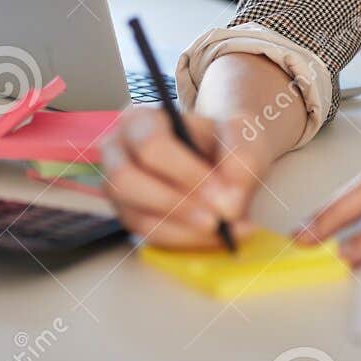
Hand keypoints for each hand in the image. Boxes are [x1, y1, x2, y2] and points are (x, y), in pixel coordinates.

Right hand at [100, 107, 269, 248]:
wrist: (223, 158)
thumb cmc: (225, 141)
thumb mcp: (243, 136)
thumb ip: (242, 158)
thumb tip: (228, 203)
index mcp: (140, 120)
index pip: (150, 145)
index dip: (185, 172)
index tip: (221, 192)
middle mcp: (117, 152)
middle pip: (126, 181)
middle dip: (176, 205)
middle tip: (217, 220)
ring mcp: (117, 189)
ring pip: (137, 216)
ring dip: (184, 229)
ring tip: (224, 230)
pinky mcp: (129, 217)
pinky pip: (149, 237)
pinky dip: (186, 240)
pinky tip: (217, 236)